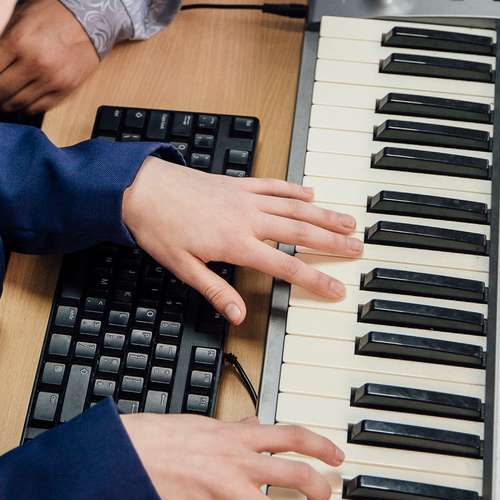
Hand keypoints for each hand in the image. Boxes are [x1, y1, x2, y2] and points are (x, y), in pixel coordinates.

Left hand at [0, 0, 99, 114]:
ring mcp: (51, 79)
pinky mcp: (64, 90)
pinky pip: (33, 109)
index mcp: (19, 40)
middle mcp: (35, 63)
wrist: (90, 16)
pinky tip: (14, 96)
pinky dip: (19, 106)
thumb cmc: (50, 13)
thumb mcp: (17, 16)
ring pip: (11, 105)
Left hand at [121, 159, 361, 322]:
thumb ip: (216, 291)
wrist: (141, 188)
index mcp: (236, 243)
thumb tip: (239, 315)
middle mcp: (247, 218)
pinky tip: (310, 194)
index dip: (314, 279)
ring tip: (348, 222)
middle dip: (331, 242)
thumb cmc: (159, 227)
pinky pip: (273, 185)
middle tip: (358, 249)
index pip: (285, 265)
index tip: (337, 289)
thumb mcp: (183, 268)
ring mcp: (244, 198)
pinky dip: (294, 189)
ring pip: (294, 206)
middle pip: (300, 231)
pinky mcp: (237, 184)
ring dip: (323, 215)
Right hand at [121, 413, 340, 499]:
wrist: (125, 459)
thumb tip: (254, 422)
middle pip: (297, 475)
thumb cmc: (157, 438)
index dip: (322, 445)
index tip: (336, 457)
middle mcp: (238, 462)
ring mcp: (227, 492)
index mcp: (236, 435)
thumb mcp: (201, 423)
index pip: (292, 435)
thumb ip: (234, 426)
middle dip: (321, 492)